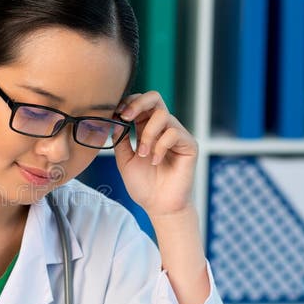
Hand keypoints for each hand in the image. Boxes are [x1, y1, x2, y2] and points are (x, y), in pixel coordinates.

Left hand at [114, 91, 197, 218]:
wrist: (158, 206)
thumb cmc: (143, 185)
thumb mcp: (124, 160)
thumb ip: (120, 140)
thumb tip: (115, 120)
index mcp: (146, 128)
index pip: (141, 103)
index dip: (129, 102)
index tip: (117, 113)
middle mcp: (163, 128)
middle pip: (155, 98)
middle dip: (138, 103)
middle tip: (126, 116)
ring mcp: (177, 135)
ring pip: (163, 115)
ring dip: (147, 134)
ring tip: (143, 154)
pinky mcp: (189, 145)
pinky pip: (173, 133)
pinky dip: (160, 146)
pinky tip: (156, 160)